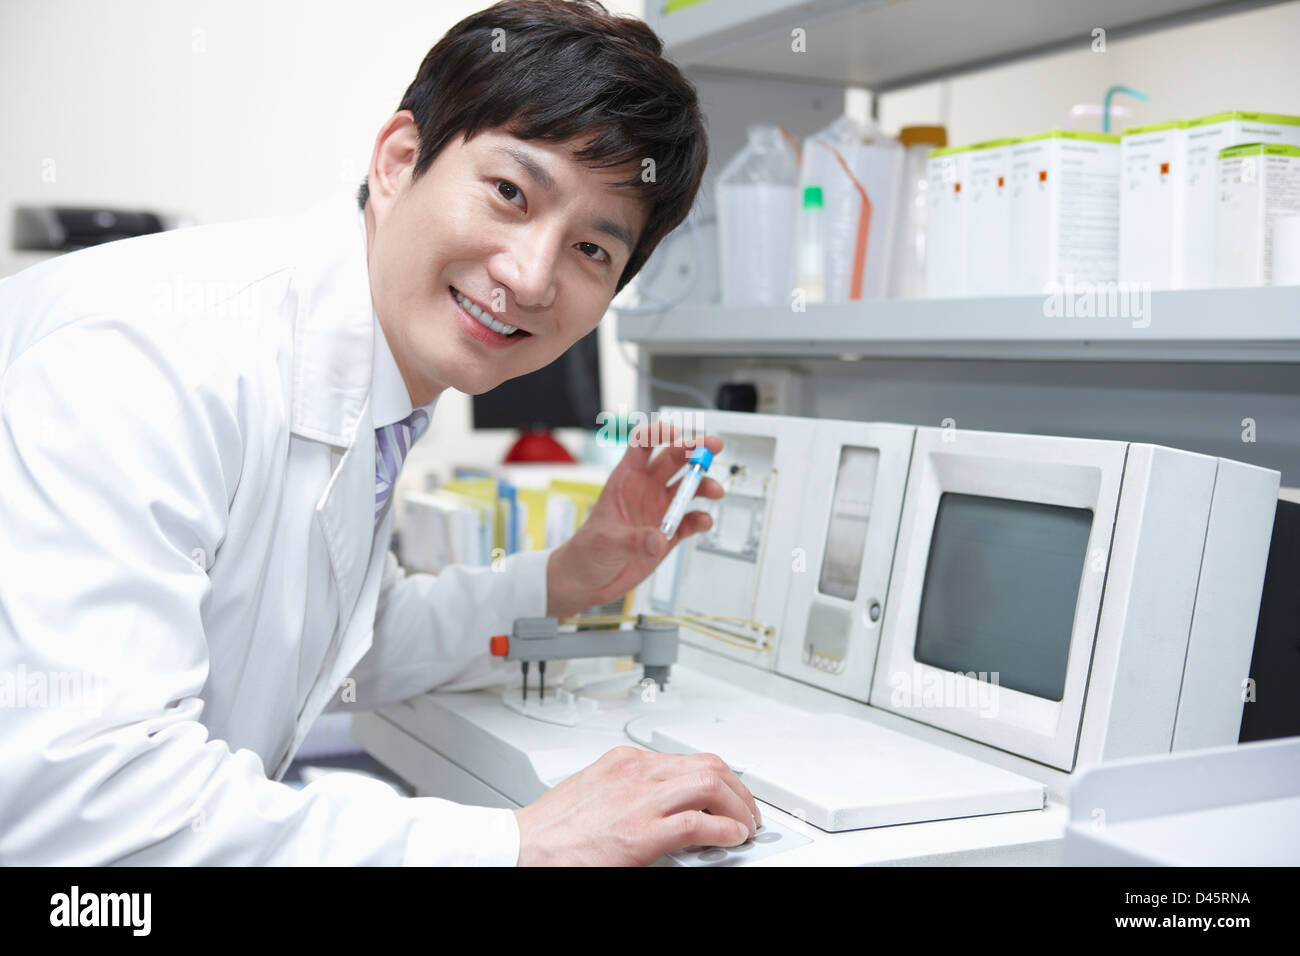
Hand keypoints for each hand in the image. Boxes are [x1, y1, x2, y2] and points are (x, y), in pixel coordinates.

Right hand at [513, 746, 760, 865]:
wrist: (520, 848)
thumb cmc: (550, 829)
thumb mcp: (596, 792)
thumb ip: (632, 792)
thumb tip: (665, 805)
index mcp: (625, 761)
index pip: (688, 759)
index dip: (718, 779)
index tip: (728, 795)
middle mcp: (636, 772)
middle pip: (708, 765)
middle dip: (737, 789)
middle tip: (747, 811)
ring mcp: (639, 800)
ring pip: (711, 785)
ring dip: (738, 807)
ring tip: (746, 826)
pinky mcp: (640, 833)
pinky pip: (697, 823)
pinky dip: (724, 830)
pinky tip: (730, 839)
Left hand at [546, 424, 723, 618]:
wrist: (587, 581)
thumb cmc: (585, 552)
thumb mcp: (605, 541)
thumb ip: (633, 539)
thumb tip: (659, 538)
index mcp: (625, 479)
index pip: (642, 444)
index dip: (659, 433)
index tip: (676, 433)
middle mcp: (645, 489)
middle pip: (673, 459)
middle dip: (694, 450)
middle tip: (713, 447)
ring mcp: (658, 510)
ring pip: (687, 488)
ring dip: (703, 484)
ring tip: (715, 491)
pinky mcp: (668, 534)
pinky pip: (690, 520)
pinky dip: (701, 519)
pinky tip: (704, 521)